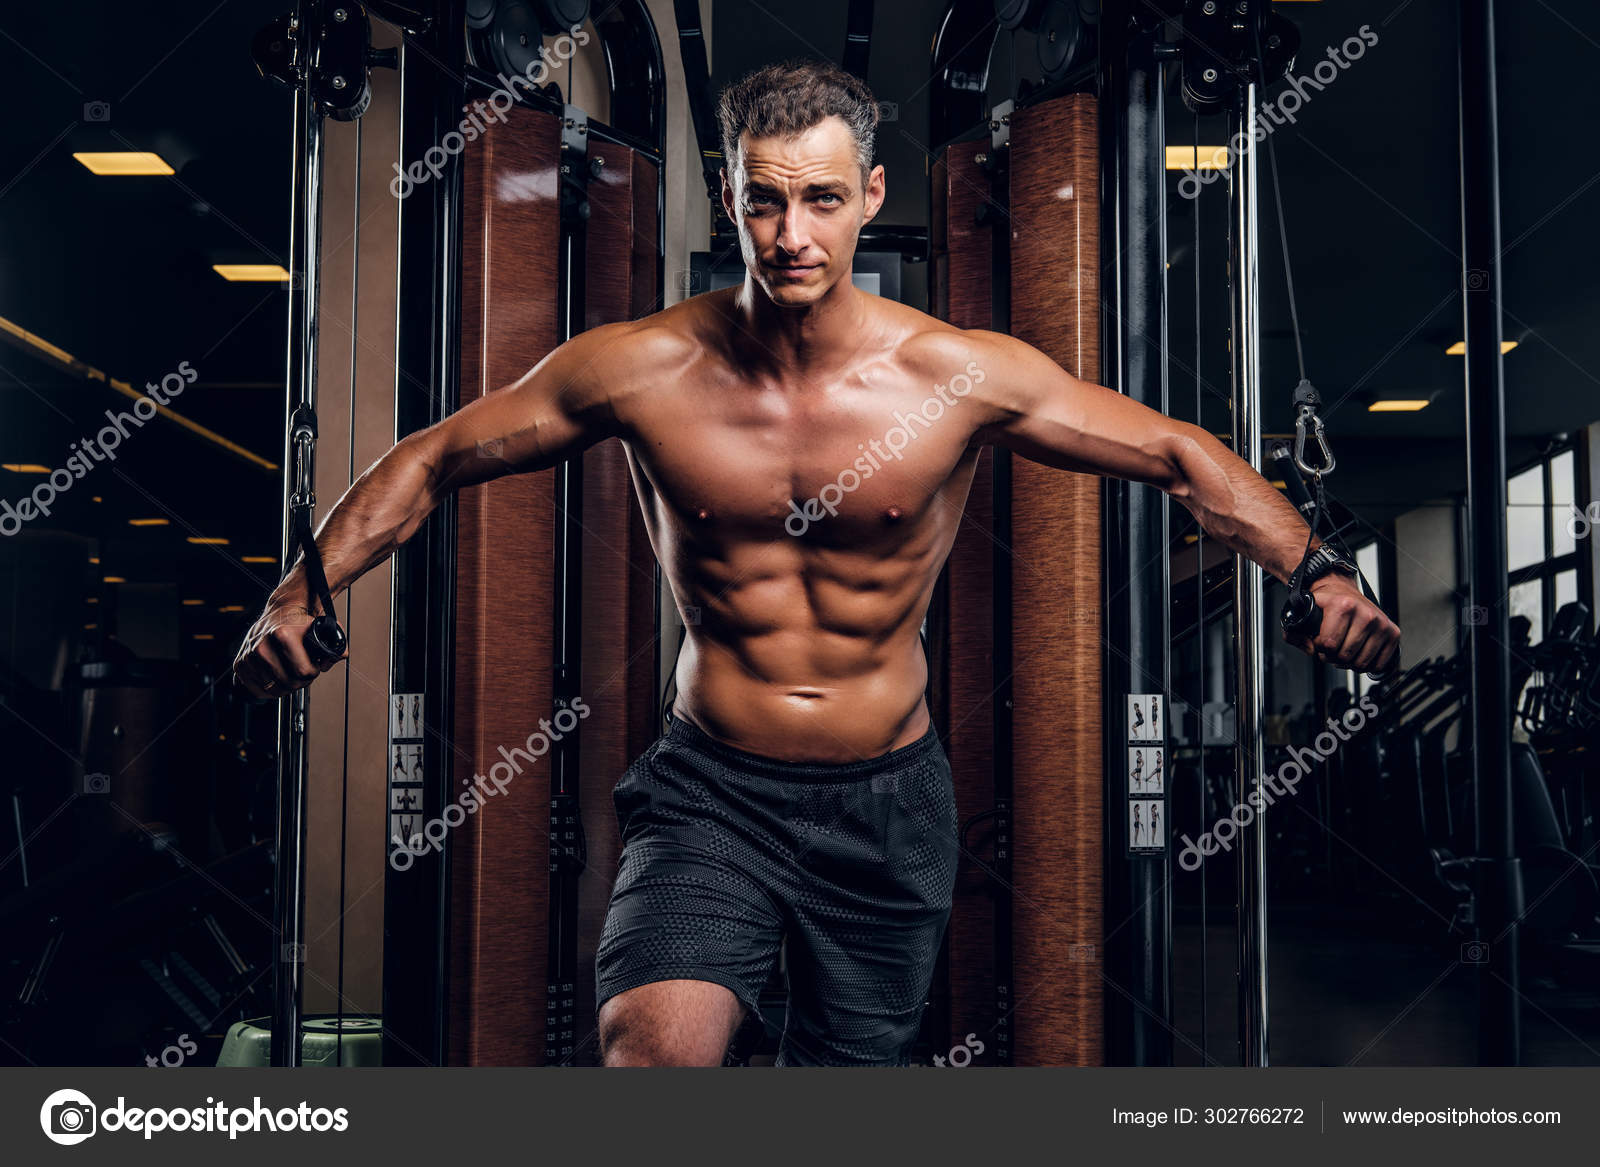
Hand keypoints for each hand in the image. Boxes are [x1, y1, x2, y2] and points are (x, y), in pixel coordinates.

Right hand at [231, 582, 346, 699]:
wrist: (281, 611)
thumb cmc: (301, 623)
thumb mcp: (325, 630)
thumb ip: (337, 648)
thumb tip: (332, 661)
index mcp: (283, 636)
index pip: (303, 672)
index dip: (313, 672)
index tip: (313, 665)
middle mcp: (262, 645)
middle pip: (288, 683)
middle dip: (300, 681)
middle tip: (302, 670)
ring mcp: (249, 655)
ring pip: (273, 689)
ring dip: (285, 685)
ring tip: (290, 672)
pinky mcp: (240, 663)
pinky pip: (256, 689)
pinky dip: (268, 689)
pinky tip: (276, 679)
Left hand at [1284, 573, 1400, 673]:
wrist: (1341, 590)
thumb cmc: (1326, 603)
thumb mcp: (1303, 612)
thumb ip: (1295, 634)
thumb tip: (1310, 650)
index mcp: (1343, 606)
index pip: (1329, 644)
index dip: (1320, 648)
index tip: (1320, 641)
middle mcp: (1366, 614)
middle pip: (1345, 656)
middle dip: (1333, 656)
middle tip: (1331, 647)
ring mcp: (1381, 624)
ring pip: (1361, 663)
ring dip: (1348, 663)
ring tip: (1343, 650)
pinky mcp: (1393, 633)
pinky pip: (1379, 664)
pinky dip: (1366, 665)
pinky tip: (1357, 654)